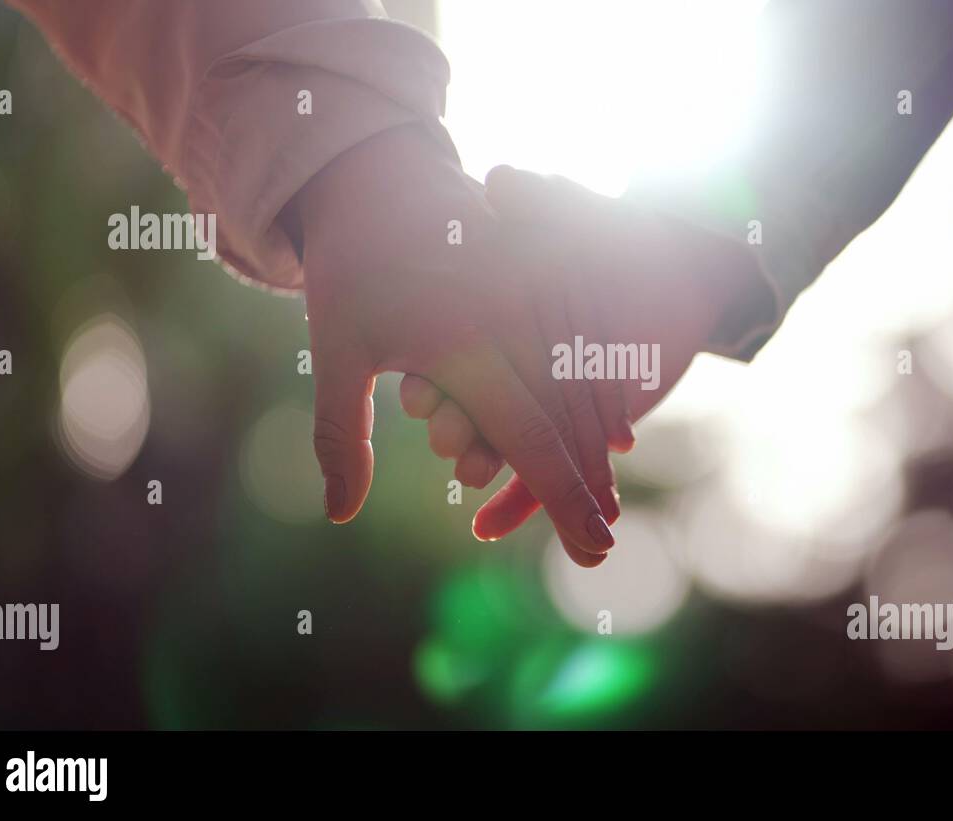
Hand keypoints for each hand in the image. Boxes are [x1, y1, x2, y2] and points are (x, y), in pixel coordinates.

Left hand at [296, 128, 619, 563]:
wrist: (378, 174)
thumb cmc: (350, 270)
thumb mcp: (335, 352)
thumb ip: (340, 438)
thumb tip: (339, 517)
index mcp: (466, 342)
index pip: (531, 440)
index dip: (564, 499)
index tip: (591, 546)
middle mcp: (517, 318)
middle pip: (570, 421)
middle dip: (589, 489)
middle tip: (604, 546)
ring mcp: (539, 293)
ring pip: (584, 387)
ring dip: (599, 452)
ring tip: (609, 502)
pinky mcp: (549, 277)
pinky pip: (586, 348)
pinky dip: (603, 399)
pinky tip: (617, 436)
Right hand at [405, 166, 772, 546]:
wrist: (675, 273)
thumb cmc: (617, 238)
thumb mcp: (576, 212)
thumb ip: (541, 199)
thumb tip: (502, 180)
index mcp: (493, 316)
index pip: (453, 347)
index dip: (437, 367)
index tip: (420, 384)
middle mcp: (507, 364)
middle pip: (475, 401)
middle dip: (458, 422)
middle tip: (444, 437)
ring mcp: (538, 402)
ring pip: (506, 441)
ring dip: (485, 461)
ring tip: (471, 474)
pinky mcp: (572, 433)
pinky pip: (541, 475)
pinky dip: (518, 502)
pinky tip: (486, 529)